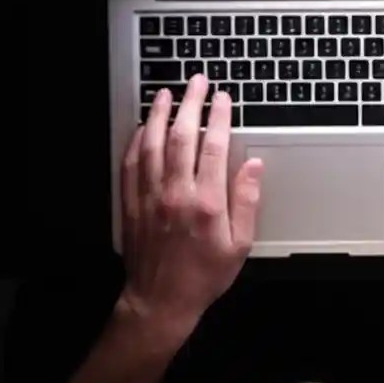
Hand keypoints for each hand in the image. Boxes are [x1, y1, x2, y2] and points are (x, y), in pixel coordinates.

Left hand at [118, 74, 263, 334]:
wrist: (160, 301)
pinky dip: (137, 141)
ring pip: (152, 144)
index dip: (219, 116)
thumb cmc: (205, 275)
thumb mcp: (240, 244)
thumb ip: (247, 201)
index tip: (223, 98)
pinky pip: (131, 163)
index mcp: (206, 203)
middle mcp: (174, 194)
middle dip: (190, 104)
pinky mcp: (132, 204)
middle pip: (181, 136)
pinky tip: (144, 127)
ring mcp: (149, 197)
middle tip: (196, 81)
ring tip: (165, 93)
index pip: (213, 146)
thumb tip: (252, 165)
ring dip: (159, 114)